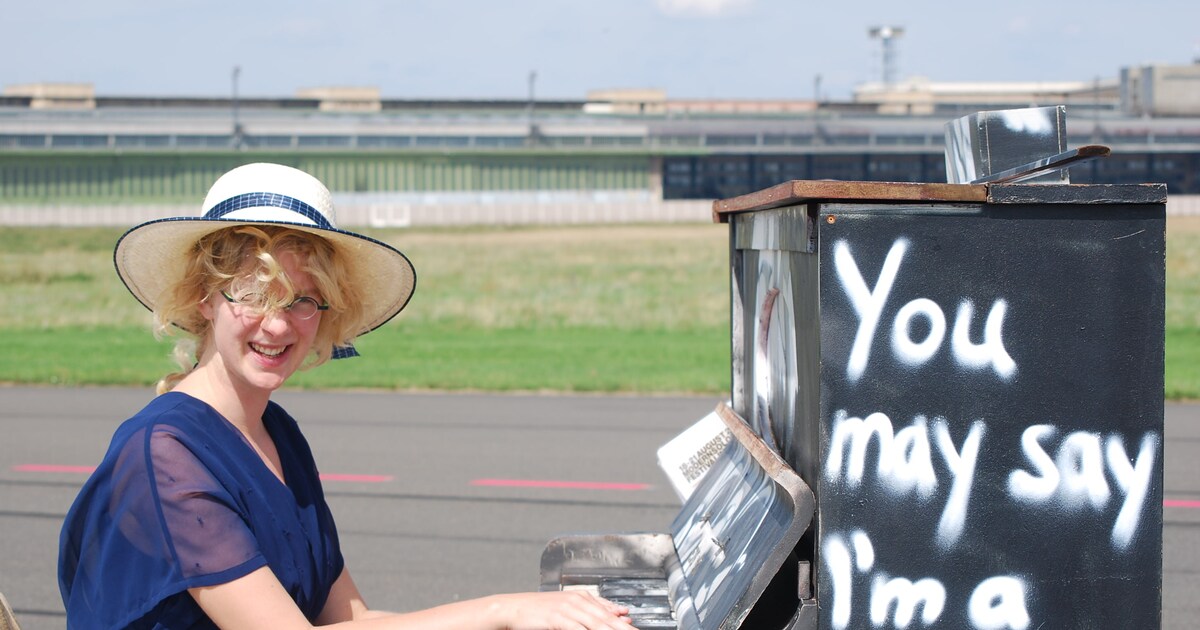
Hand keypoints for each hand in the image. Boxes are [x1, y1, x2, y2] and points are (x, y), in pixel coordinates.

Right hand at [485, 590, 635, 629]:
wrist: (512, 609)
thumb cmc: (538, 612)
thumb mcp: (567, 608)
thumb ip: (593, 609)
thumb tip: (620, 613)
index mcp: (582, 597)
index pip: (610, 612)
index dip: (625, 624)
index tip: (636, 629)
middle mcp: (578, 601)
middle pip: (607, 619)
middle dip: (623, 629)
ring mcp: (569, 609)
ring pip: (597, 624)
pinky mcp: (559, 618)